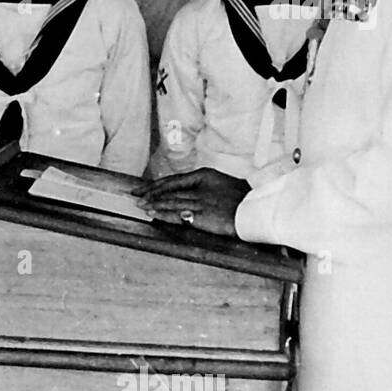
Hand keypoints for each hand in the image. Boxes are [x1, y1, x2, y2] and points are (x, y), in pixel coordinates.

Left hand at [132, 168, 248, 236]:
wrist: (257, 209)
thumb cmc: (243, 198)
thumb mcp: (222, 184)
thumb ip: (204, 186)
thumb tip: (188, 191)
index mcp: (204, 175)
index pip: (174, 179)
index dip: (156, 184)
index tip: (143, 187)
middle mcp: (200, 186)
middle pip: (169, 189)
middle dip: (150, 193)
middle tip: (135, 195)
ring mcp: (200, 200)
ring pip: (171, 200)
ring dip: (153, 203)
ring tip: (140, 205)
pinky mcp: (202, 215)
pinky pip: (178, 214)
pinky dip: (163, 213)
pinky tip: (152, 214)